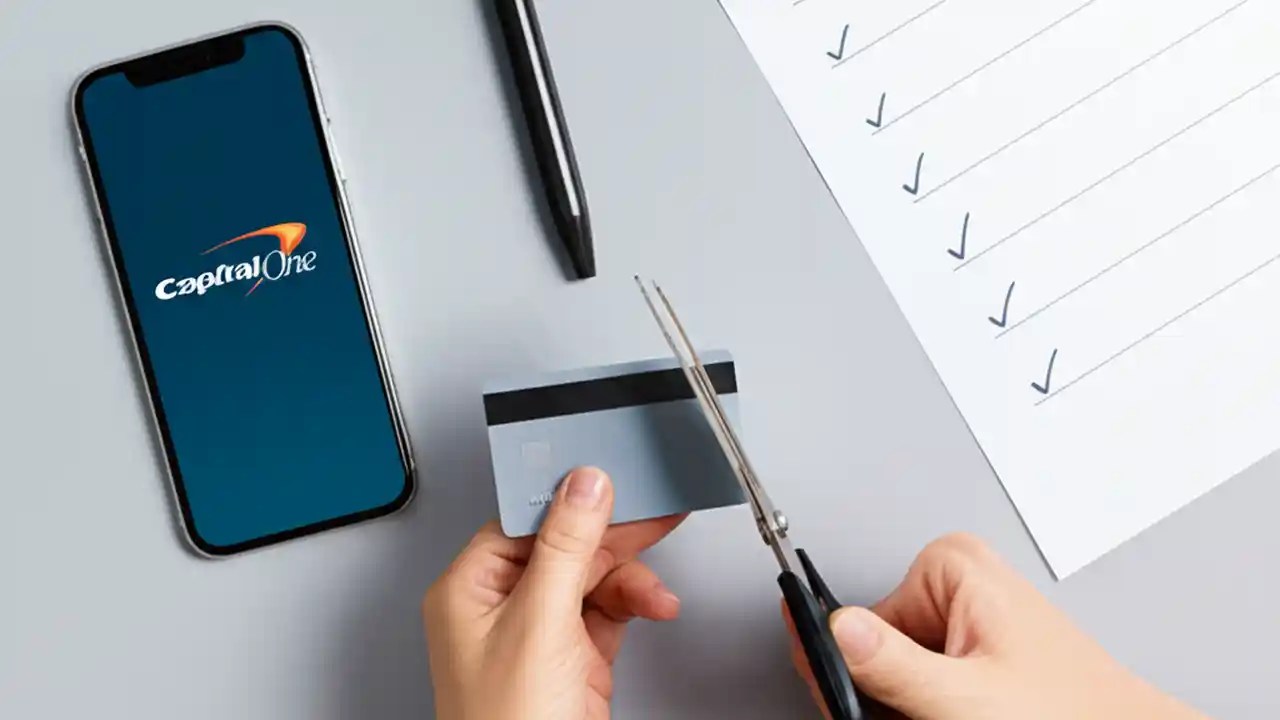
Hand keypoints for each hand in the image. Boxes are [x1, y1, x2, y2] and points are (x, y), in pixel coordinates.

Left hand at [423, 467, 684, 719]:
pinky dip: (635, 604)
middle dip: (613, 536)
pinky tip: (654, 606)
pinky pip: (609, 610)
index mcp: (469, 588)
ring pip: (593, 576)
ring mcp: (538, 632)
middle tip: (657, 511)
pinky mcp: (573, 656)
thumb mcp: (539, 622)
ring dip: (631, 577)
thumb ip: (565, 547)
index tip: (609, 476)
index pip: (522, 518)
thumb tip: (582, 485)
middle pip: (564, 544)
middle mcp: (500, 606)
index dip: (568, 496)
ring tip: (656, 590)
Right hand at [787, 533, 1208, 719]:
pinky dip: (927, 705)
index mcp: (953, 566)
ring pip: (897, 670)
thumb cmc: (1074, 714)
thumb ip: (894, 664)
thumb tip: (834, 628)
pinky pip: (925, 679)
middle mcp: (961, 583)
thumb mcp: (966, 696)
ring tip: (948, 712)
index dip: (850, 670)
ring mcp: (970, 620)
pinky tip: (947, 713)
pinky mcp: (979, 655)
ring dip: (906, 701)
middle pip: (876, 645)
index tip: (851, 701)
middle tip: (923, 711)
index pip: (857, 620)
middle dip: (885, 689)